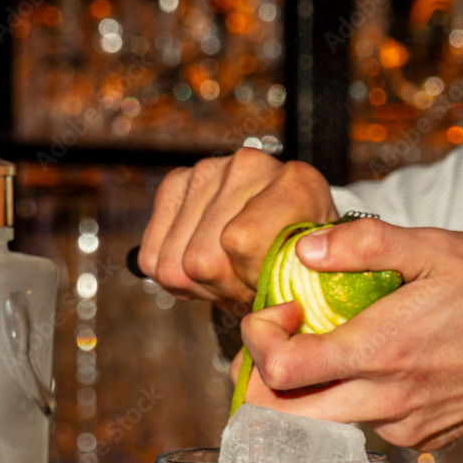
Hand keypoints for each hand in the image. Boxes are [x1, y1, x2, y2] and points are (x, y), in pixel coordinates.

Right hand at [137, 148, 336, 302]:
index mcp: (297, 185)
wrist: (286, 230)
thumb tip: (275, 295)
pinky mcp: (175, 183)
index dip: (248, 280)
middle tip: (245, 283)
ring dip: (199, 284)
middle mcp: (249, 167)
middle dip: (223, 287)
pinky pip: (152, 258)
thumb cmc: (297, 260)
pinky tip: (204, 268)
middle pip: (202, 260)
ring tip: (228, 274)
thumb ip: (303, 281)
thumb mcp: (310, 279)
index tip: (266, 284)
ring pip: (173, 264)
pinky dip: (175, 278)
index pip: (241, 242)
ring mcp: (208, 170)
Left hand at [231, 218, 462, 449]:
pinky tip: (381, 363)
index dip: (260, 342)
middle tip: (281, 339)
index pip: (281, 372)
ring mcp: (402, 428)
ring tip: (333, 343)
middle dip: (265, 379)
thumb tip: (305, 250)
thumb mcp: (437, 248)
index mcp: (380, 351)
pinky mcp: (421, 440)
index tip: (279, 311)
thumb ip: (364, 245)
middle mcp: (385, 401)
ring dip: (310, 387)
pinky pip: (365, 424)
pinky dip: (353, 396)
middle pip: (285, 416)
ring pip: (323, 423)